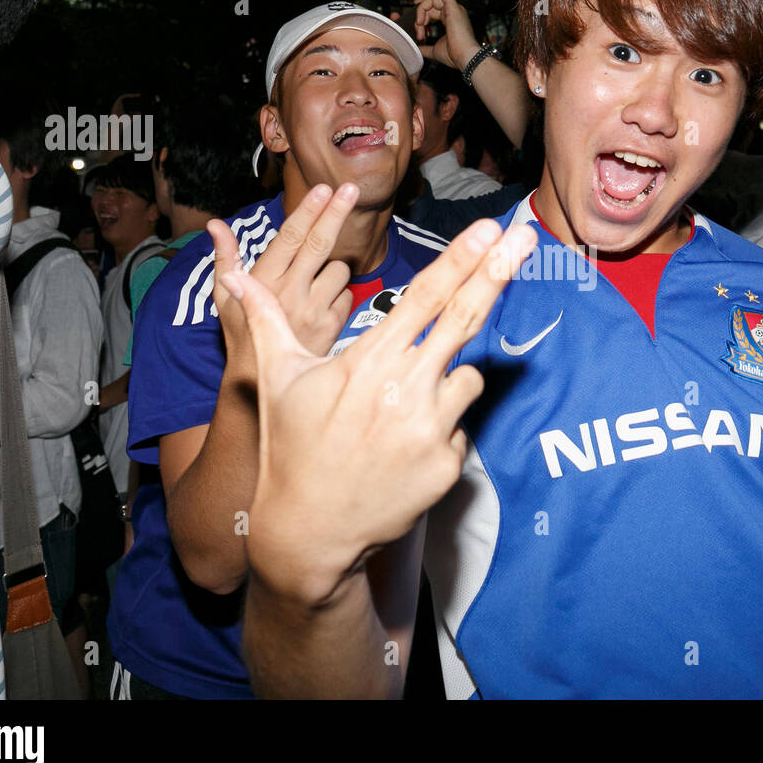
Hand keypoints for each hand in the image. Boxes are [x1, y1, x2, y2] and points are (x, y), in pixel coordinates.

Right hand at [207, 183, 357, 385]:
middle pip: (319, 244)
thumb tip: (216, 224)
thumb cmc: (240, 331)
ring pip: (339, 269)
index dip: (308, 211)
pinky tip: (322, 304)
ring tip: (313, 284)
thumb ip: (225, 257)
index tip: (324, 189)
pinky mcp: (332, 327)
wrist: (259, 379)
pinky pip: (347, 295)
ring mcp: (313, 310)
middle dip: (336, 213)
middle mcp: (289, 292)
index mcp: (263, 280)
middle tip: (350, 189)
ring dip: (332, 268)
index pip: (289, 238)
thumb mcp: (223, 296)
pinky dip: (339, 294)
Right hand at [226, 218, 536, 607]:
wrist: (309, 532)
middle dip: (500, 271)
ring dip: (448, 378)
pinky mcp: (448, 464)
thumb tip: (235, 276)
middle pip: (467, 318)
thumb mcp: (277, 380)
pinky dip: (441, 427)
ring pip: (468, 378)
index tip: (491, 230)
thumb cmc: (290, 449)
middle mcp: (407, 388)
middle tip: (527, 237)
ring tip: (401, 406)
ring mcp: (432, 427)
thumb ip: (266, 321)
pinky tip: (403, 446)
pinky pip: (460, 426)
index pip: (426, 297)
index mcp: (370, 360)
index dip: (463, 259)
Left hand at [411, 0, 479, 70]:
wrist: (465, 57)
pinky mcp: (453, 7)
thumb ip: (425, 48)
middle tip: (419, 27)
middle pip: (432, 4)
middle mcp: (454, 12)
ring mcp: (454, 9)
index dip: (423, 12)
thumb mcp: (435, 50)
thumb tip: (417, 49)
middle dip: (420, 13)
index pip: (434, 10)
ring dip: (422, 9)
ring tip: (420, 22)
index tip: (417, 22)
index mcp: (451, 20)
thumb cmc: (455, 56)